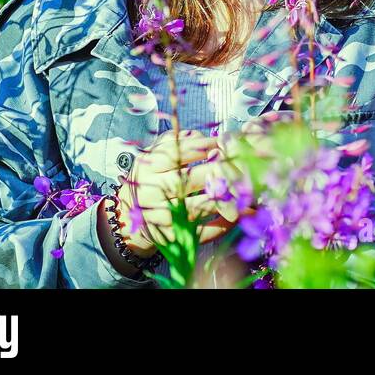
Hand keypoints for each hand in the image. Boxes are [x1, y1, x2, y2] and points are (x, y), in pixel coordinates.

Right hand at [111, 128, 233, 259]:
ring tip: (246, 191)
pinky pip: (200, 233)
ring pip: (200, 207)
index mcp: (150, 166)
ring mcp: (160, 216)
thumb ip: (178, 141)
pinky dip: (221, 226)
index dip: (207, 146)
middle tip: (242, 166)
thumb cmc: (151, 177)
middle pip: (193, 179)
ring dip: (226, 199)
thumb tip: (209, 138)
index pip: (181, 152)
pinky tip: (236, 216)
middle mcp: (153, 190)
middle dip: (221, 171)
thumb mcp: (156, 153)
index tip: (225, 143)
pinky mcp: (169, 237)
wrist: (128, 214)